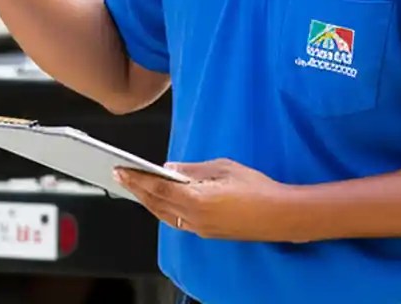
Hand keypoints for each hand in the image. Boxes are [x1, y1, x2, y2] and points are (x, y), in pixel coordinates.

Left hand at [113, 158, 298, 241]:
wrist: (280, 215)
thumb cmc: (256, 188)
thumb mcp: (223, 168)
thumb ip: (193, 169)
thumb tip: (170, 167)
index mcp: (196, 200)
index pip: (157, 188)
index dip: (136, 179)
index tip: (120, 170)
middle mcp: (194, 218)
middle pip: (156, 204)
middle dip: (136, 190)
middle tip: (120, 177)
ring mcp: (200, 228)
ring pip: (165, 215)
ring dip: (148, 201)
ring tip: (136, 187)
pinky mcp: (208, 232)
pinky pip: (177, 221)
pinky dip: (164, 209)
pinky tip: (161, 199)